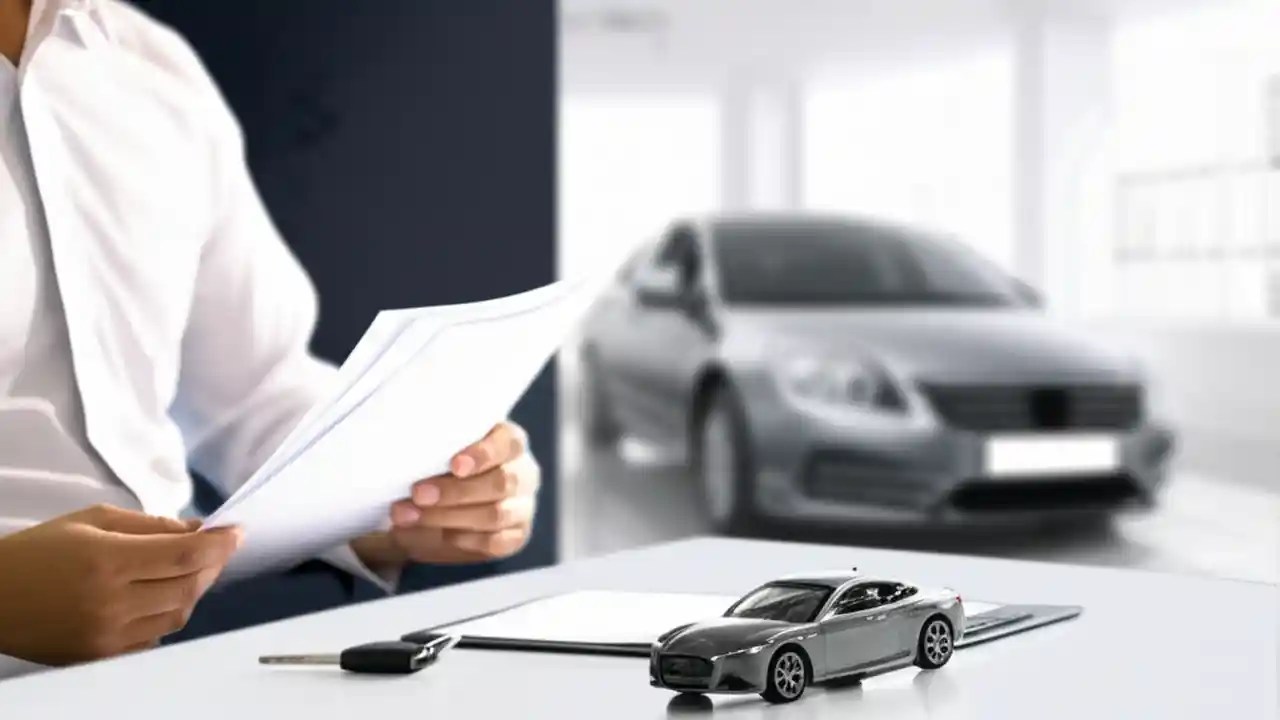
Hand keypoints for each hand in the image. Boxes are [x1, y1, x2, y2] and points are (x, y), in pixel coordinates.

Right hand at [0, 505, 240, 664]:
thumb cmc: (39, 551)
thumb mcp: (92, 521)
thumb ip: (150, 525)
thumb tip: (199, 530)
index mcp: (107, 561)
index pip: (185, 555)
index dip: (220, 544)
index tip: (237, 531)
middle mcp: (112, 603)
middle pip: (189, 587)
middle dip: (211, 564)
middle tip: (218, 547)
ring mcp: (108, 637)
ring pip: (179, 616)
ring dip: (194, 590)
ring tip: (192, 569)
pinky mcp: (102, 657)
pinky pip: (156, 638)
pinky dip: (169, 615)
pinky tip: (162, 596)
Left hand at [352, 422, 539, 568]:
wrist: (436, 509)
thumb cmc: (439, 470)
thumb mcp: (436, 454)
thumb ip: (432, 452)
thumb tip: (404, 457)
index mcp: (509, 442)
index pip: (508, 443)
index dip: (483, 454)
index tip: (454, 465)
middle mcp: (523, 472)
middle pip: (502, 482)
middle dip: (456, 491)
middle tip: (417, 494)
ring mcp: (523, 506)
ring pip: (496, 514)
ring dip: (449, 517)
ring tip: (410, 516)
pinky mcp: (516, 536)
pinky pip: (495, 542)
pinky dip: (464, 539)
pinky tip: (440, 534)